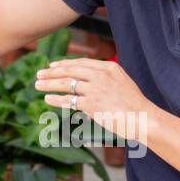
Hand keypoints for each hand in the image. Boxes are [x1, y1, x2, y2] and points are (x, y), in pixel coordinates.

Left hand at [34, 58, 155, 139]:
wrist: (142, 118)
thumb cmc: (134, 105)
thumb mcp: (122, 83)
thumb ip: (105, 79)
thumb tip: (87, 83)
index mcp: (109, 67)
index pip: (81, 63)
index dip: (65, 64)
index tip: (53, 66)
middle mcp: (100, 75)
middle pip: (70, 70)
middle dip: (52, 72)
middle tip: (39, 74)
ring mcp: (95, 89)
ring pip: (66, 84)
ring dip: (49, 84)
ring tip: (37, 84)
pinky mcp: (91, 104)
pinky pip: (69, 100)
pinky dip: (56, 99)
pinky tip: (48, 98)